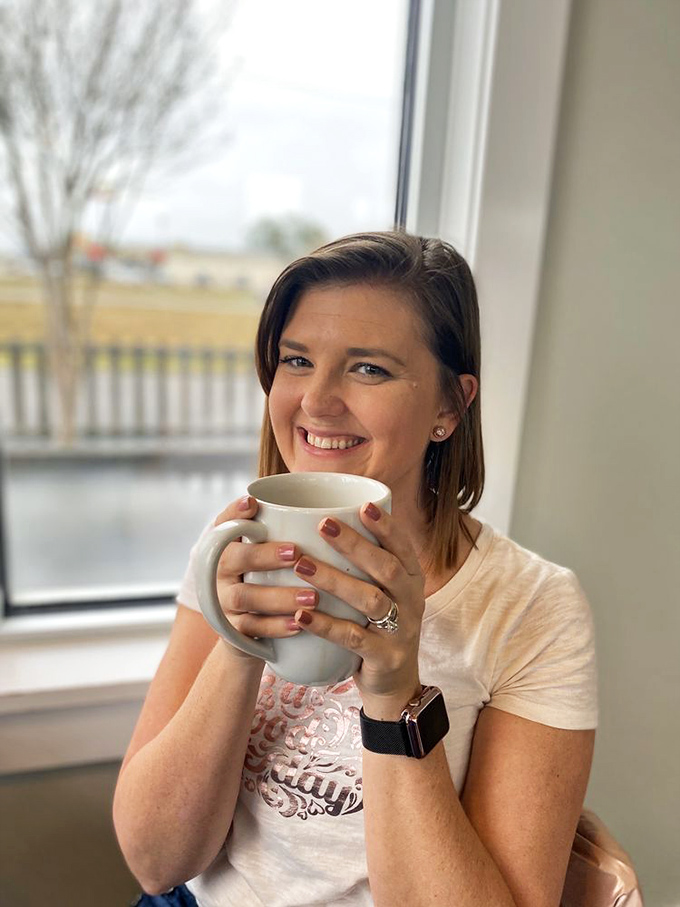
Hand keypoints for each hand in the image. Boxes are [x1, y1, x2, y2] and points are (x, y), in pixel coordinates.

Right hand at [210, 495, 318, 658]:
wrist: (249, 635)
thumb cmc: (269, 582)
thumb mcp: (271, 556)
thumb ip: (286, 532)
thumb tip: (337, 509)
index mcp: (226, 547)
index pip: (223, 524)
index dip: (234, 513)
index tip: (252, 503)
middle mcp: (219, 572)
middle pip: (232, 558)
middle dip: (264, 555)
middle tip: (295, 553)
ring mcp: (223, 602)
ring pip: (244, 596)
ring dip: (279, 596)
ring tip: (312, 597)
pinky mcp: (231, 631)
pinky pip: (251, 629)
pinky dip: (276, 626)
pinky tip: (300, 624)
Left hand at [292, 502, 424, 715]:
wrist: (394, 685)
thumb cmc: (378, 627)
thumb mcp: (383, 594)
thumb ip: (366, 565)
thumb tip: (325, 521)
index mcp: (412, 580)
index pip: (403, 546)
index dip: (385, 526)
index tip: (362, 505)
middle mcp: (411, 601)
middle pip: (386, 567)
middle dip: (354, 544)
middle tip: (322, 525)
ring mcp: (401, 630)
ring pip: (369, 599)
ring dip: (334, 580)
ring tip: (301, 565)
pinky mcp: (384, 657)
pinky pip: (352, 638)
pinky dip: (326, 625)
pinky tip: (301, 614)